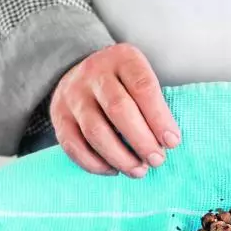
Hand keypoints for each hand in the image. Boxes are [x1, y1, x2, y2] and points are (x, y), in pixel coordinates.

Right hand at [50, 43, 180, 176]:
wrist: (81, 74)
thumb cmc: (123, 84)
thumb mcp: (140, 78)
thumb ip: (153, 105)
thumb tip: (166, 143)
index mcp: (122, 59)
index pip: (143, 87)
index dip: (159, 118)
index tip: (172, 142)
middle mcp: (94, 73)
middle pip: (119, 109)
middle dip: (141, 140)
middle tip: (157, 160)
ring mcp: (73, 94)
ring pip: (95, 131)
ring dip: (120, 157)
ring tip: (139, 170)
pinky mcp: (58, 116)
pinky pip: (74, 145)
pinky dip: (95, 163)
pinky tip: (114, 169)